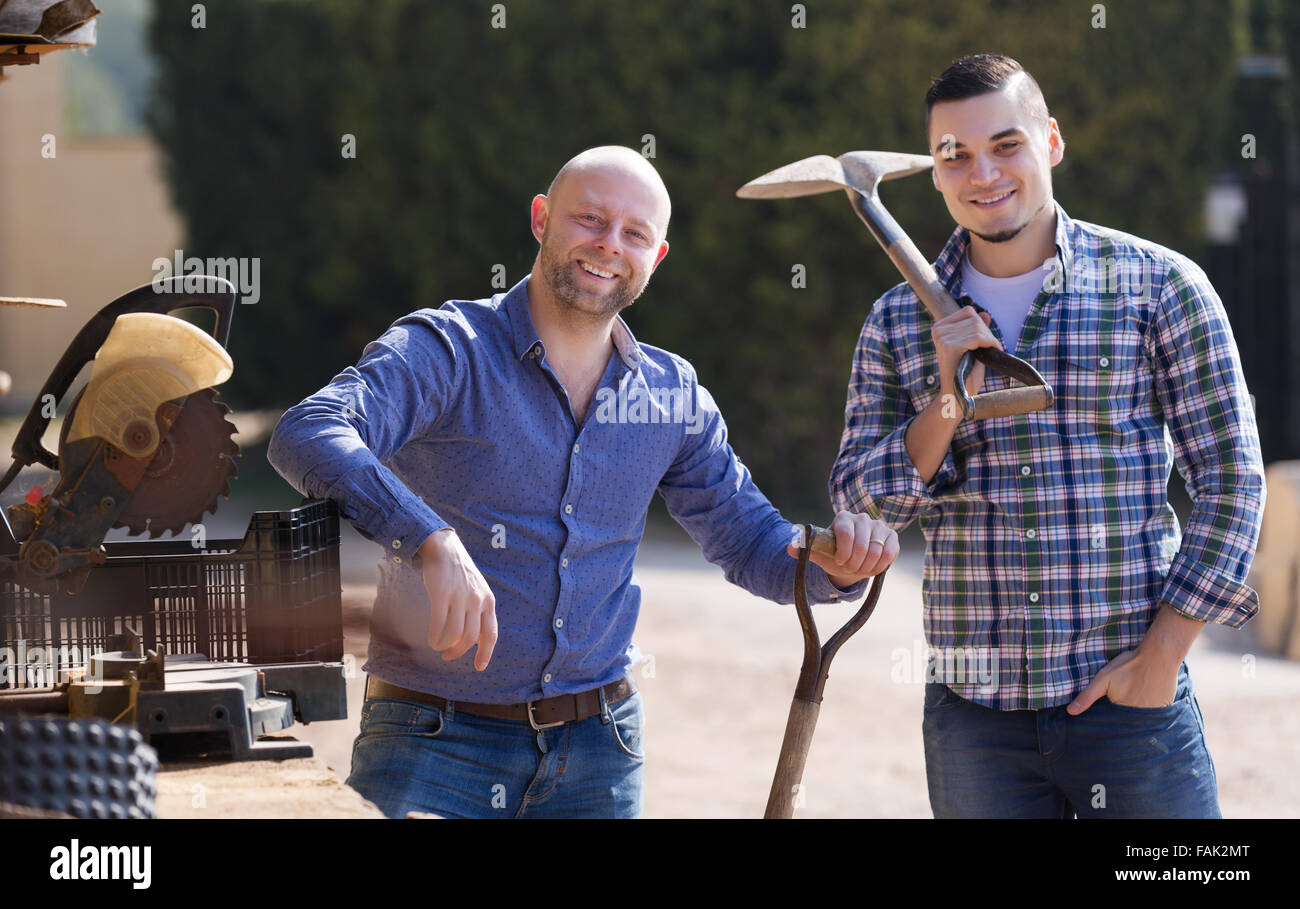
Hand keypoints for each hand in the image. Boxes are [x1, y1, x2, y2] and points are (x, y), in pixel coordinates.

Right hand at [418, 529, 497, 670]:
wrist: (444, 549)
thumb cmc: (459, 574)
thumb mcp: (477, 591)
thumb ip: (478, 613)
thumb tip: (473, 642)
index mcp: (488, 601)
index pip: (491, 634)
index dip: (486, 654)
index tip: (479, 667)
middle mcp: (477, 600)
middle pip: (470, 638)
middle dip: (458, 653)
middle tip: (448, 656)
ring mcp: (460, 596)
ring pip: (455, 634)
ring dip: (445, 646)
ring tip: (438, 646)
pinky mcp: (442, 594)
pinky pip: (439, 624)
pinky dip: (435, 637)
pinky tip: (431, 640)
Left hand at [786, 511, 898, 587]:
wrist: (853, 558)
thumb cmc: (834, 554)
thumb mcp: (819, 552)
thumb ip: (804, 549)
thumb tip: (790, 548)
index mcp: (843, 518)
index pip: (845, 533)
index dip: (843, 552)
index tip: (838, 562)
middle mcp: (862, 518)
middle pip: (862, 545)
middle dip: (854, 563)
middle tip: (849, 569)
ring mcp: (879, 526)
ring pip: (876, 551)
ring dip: (866, 567)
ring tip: (859, 569)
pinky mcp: (892, 536)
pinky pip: (889, 553)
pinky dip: (880, 566)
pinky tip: (872, 568)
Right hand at [932, 306, 1000, 397]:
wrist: (956, 395)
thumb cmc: (964, 373)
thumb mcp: (972, 347)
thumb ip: (977, 329)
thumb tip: (985, 313)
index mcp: (939, 328)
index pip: (968, 312)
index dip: (981, 326)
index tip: (983, 342)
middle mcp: (938, 330)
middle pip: (974, 319)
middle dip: (987, 334)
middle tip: (987, 350)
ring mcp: (943, 338)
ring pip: (978, 327)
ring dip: (989, 340)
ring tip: (987, 354)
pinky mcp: (950, 347)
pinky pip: (978, 337)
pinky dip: (990, 343)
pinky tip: (992, 352)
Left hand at [1066, 649, 1177, 713]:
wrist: (1159, 655)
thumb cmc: (1129, 666)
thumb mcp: (1103, 679)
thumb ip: (1087, 696)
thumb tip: (1070, 712)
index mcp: (1124, 713)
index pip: (1112, 725)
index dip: (1108, 721)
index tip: (1106, 714)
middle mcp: (1141, 718)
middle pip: (1127, 723)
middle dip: (1121, 718)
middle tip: (1121, 700)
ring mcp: (1155, 713)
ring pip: (1141, 720)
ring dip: (1135, 714)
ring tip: (1132, 698)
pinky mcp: (1165, 707)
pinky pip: (1154, 714)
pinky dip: (1147, 709)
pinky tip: (1144, 697)